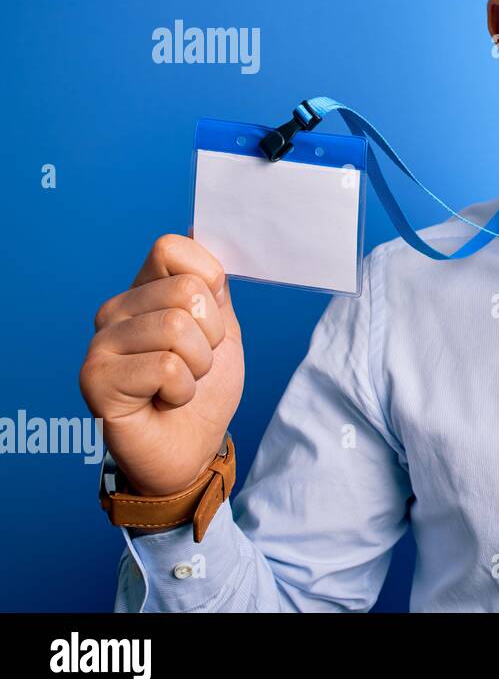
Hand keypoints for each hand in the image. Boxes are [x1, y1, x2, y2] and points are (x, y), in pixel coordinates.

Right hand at [80, 235, 243, 497]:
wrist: (191, 449)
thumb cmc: (205, 390)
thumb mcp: (222, 330)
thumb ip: (213, 286)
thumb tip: (198, 230)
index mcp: (145, 291)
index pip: (172, 248)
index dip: (208, 282)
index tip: (211, 319)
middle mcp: (116, 310)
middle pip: (184, 291)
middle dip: (211, 335)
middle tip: (196, 363)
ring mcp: (101, 343)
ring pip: (176, 328)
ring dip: (199, 365)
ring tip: (181, 383)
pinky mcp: (95, 379)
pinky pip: (166, 367)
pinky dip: (182, 389)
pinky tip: (165, 400)